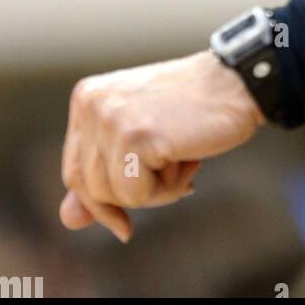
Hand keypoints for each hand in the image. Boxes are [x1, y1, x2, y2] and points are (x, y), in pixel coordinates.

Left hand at [59, 50, 265, 242]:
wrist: (237, 82)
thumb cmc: (192, 110)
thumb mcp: (140, 141)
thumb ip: (101, 176)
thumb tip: (67, 220)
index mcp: (87, 98)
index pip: (75, 170)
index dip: (99, 203)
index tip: (123, 222)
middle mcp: (92, 104)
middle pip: (91, 188)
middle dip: (134, 193)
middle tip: (173, 170)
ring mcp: (111, 118)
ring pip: (113, 195)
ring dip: (155, 192)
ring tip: (182, 158)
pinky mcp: (135, 135)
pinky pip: (136, 194)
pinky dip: (168, 190)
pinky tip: (189, 160)